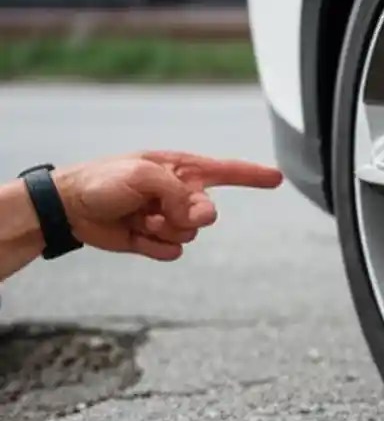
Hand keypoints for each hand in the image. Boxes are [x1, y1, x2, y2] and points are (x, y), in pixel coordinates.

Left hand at [53, 151, 282, 259]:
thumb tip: (198, 219)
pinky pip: (174, 251)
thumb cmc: (103, 180)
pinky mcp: (155, 239)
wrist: (68, 206)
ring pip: (191, 234)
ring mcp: (168, 217)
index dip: (253, 175)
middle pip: (208, 212)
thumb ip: (178, 193)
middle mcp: (179, 193)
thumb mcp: (143, 175)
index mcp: (181, 170)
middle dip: (189, 215)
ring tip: (139, 218)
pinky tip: (136, 235)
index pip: (227, 171)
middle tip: (158, 210)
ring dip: (165, 230)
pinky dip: (156, 247)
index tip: (277, 178)